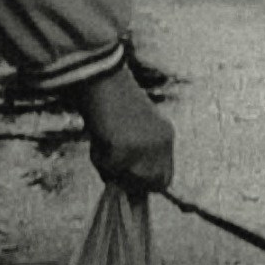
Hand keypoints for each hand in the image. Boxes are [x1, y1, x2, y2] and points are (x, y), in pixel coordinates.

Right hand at [75, 63, 173, 195]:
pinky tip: (98, 137)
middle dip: (133, 183)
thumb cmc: (112, 100)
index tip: (130, 179)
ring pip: (130, 180)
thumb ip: (139, 154)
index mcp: (167, 136)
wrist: (101, 78)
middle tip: (114, 168)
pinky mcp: (124, 150)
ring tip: (103, 144)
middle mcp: (161, 144)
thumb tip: (129, 185)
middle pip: (154, 183)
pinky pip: (108, 169)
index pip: (166, 177)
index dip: (147, 182)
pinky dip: (98, 158)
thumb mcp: (135, 128)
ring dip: (113, 170)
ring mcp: (144, 148)